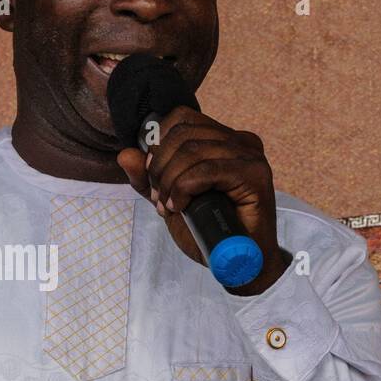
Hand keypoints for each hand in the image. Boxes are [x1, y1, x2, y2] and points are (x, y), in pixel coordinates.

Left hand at [116, 107, 288, 293]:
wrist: (237, 263)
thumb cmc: (208, 230)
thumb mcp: (169, 200)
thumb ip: (147, 178)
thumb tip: (125, 154)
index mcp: (222, 139)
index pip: (181, 117)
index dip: (158, 144)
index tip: (153, 176)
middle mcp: (240, 141)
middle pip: (183, 133)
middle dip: (160, 166)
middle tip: (160, 197)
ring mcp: (250, 155)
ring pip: (192, 150)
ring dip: (170, 181)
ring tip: (169, 206)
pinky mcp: (254, 174)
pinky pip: (206, 170)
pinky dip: (184, 188)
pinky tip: (181, 206)